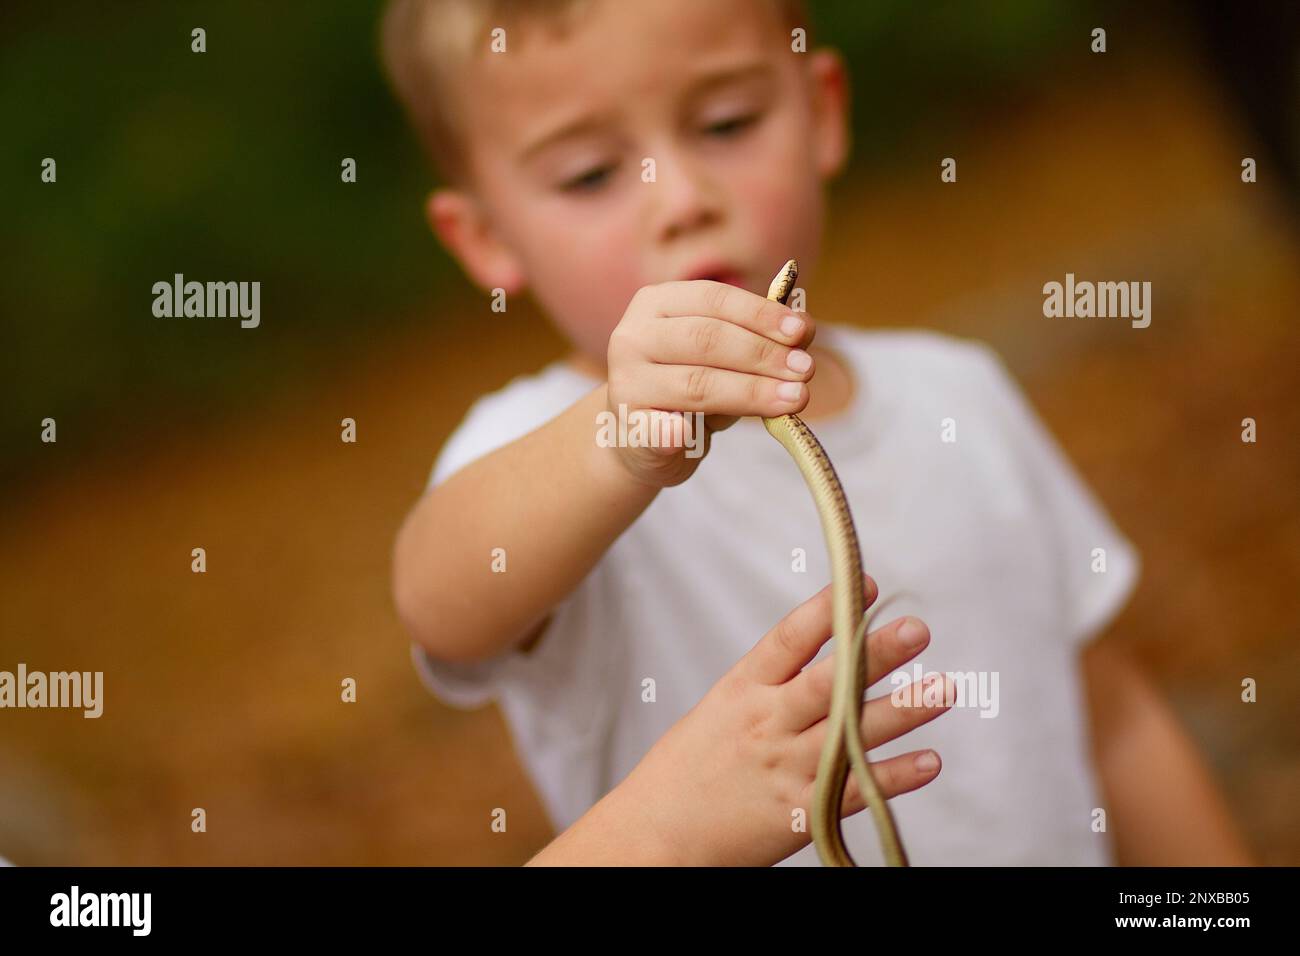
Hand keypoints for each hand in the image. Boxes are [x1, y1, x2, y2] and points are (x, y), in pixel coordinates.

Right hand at [529, 575, 953, 865]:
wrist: (654, 835)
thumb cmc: (686, 769)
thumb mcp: (719, 710)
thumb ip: (770, 683)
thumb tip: (821, 647)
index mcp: (742, 689)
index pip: (788, 638)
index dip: (828, 610)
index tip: (865, 583)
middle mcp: (766, 723)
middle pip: (828, 682)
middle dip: (875, 654)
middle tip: (917, 630)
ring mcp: (783, 767)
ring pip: (850, 733)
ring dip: (902, 710)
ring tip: (944, 689)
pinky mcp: (798, 811)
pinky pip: (853, 791)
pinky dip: (893, 777)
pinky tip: (929, 762)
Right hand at [603, 279, 816, 487]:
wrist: (643, 441)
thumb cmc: (690, 390)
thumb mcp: (725, 358)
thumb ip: (760, 339)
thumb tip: (804, 327)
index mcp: (656, 303)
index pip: (714, 298)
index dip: (760, 314)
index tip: (801, 332)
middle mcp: (632, 336)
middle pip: (706, 338)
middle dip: (763, 353)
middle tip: (805, 370)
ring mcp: (624, 382)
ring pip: (696, 383)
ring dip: (751, 392)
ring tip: (794, 398)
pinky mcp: (627, 426)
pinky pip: (654, 429)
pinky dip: (670, 433)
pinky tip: (684, 437)